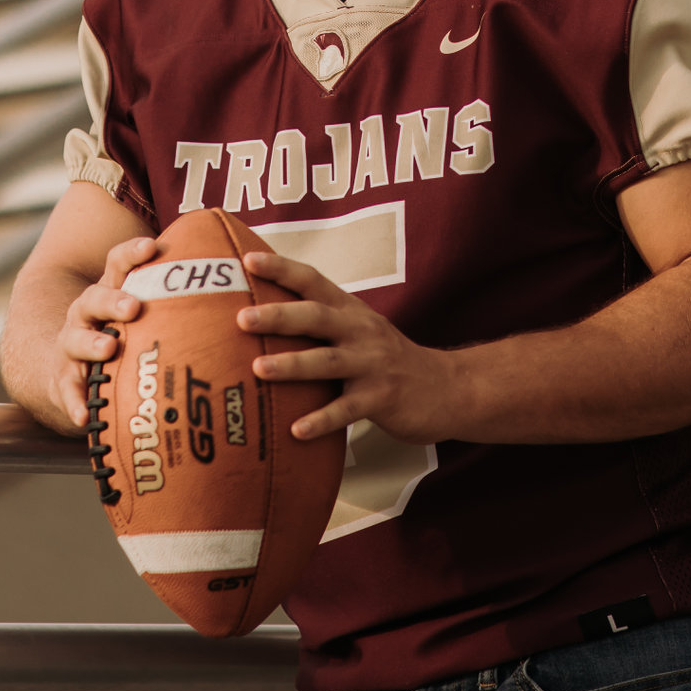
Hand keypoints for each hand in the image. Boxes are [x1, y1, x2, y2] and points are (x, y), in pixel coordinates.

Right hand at [40, 235, 162, 432]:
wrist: (70, 367)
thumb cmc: (122, 336)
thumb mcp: (142, 316)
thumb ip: (178, 307)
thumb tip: (239, 294)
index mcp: (110, 292)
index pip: (117, 264)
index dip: (132, 253)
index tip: (152, 247)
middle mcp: (86, 314)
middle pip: (94, 298)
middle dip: (113, 300)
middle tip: (133, 306)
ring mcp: (71, 344)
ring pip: (75, 339)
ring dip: (91, 343)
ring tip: (108, 349)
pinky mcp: (63, 378)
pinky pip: (67, 390)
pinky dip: (75, 402)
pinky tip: (83, 417)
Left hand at [239, 251, 472, 444]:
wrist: (447, 387)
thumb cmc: (388, 359)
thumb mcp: (359, 330)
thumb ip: (321, 323)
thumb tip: (262, 316)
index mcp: (351, 311)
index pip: (313, 281)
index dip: (282, 269)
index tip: (248, 260)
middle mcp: (361, 331)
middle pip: (317, 317)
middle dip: (279, 316)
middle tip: (242, 319)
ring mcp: (373, 365)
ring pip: (328, 362)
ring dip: (293, 364)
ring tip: (259, 370)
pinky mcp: (382, 399)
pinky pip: (347, 410)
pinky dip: (321, 419)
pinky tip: (297, 430)